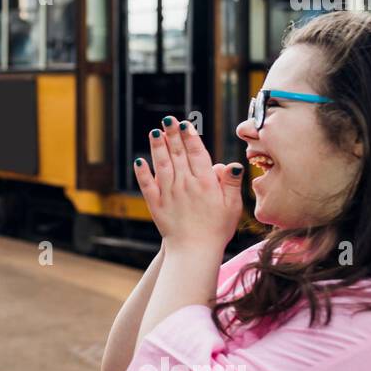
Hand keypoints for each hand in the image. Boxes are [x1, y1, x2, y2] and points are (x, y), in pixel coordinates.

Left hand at [132, 116, 243, 253]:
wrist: (194, 251)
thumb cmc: (217, 229)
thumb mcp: (232, 206)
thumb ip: (231, 183)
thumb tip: (230, 163)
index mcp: (205, 183)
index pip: (197, 154)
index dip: (190, 137)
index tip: (185, 124)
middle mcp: (186, 185)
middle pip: (178, 154)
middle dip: (172, 135)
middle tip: (168, 119)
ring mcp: (169, 194)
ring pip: (162, 165)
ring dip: (158, 147)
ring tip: (155, 132)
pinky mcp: (156, 205)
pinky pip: (147, 185)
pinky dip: (142, 172)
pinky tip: (139, 160)